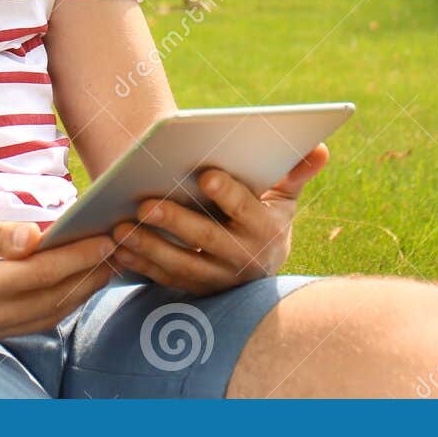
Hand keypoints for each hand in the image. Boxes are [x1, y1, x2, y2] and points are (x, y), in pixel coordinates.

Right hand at [0, 210, 122, 349]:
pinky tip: (69, 286)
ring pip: (47, 317)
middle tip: (121, 249)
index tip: (109, 237)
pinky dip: (56, 306)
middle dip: (92, 275)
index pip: (45, 273)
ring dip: (80, 294)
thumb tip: (38, 235)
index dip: (82, 256)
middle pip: (55, 300)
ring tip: (104, 266)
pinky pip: (30, 325)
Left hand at [109, 143, 330, 296]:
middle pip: (206, 239)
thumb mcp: (283, 197)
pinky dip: (138, 266)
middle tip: (143, 202)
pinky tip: (116, 249)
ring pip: (179, 265)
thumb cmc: (265, 216)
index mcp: (265, 231)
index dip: (229, 194)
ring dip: (148, 247)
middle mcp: (242, 258)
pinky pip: (162, 279)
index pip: (246, 210)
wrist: (257, 264)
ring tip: (120, 227)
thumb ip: (295, 172)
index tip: (207, 175)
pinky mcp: (193, 289)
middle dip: (175, 221)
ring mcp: (216, 279)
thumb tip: (320, 147)